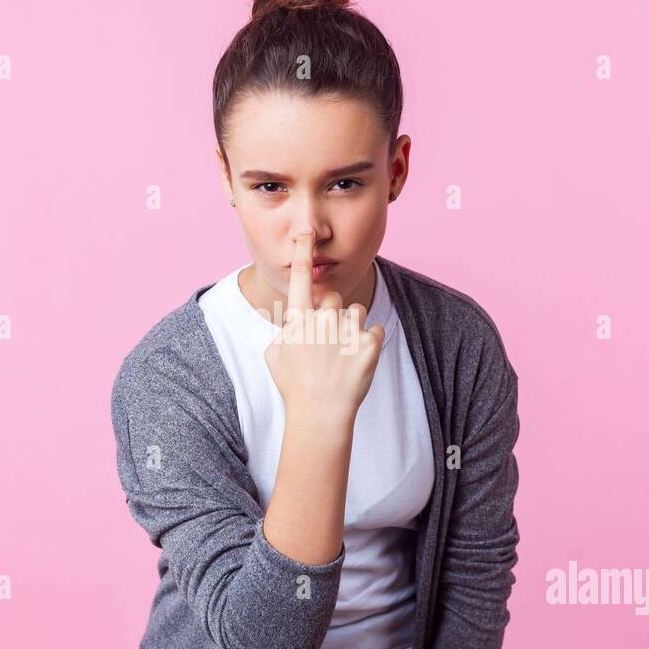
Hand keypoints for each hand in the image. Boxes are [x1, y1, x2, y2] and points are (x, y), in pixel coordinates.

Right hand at [263, 228, 384, 421]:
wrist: (320, 415)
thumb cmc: (294, 387)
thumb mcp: (275, 356)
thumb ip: (283, 330)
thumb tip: (290, 321)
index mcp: (300, 319)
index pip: (301, 277)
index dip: (303, 252)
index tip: (307, 233)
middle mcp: (324, 319)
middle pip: (333, 298)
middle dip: (332, 313)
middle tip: (328, 342)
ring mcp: (349, 330)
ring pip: (355, 312)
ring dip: (352, 327)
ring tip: (342, 355)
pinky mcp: (371, 343)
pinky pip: (374, 331)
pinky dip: (369, 344)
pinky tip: (357, 363)